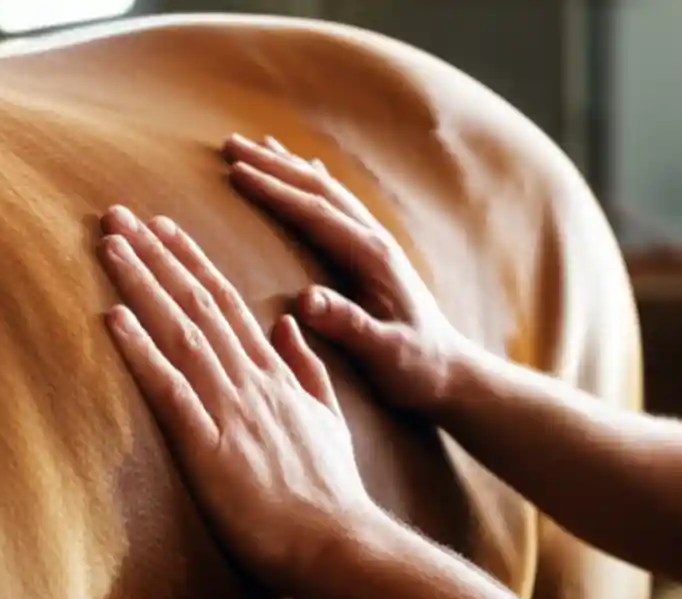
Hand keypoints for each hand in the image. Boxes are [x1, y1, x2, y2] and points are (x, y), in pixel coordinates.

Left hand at [98, 205, 379, 594]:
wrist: (338, 542)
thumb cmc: (330, 490)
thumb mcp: (328, 417)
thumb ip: (307, 366)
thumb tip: (288, 321)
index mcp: (273, 373)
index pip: (227, 302)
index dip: (190, 260)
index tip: (162, 225)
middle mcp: (249, 379)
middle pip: (196, 302)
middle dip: (155, 254)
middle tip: (117, 213)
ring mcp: (229, 409)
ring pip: (179, 331)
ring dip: (141, 284)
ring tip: (109, 244)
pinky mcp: (207, 446)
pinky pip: (169, 388)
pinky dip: (140, 350)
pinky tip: (113, 318)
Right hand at [224, 133, 470, 415]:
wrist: (451, 372)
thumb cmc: (416, 367)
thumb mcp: (385, 353)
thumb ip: (349, 325)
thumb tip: (305, 299)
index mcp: (371, 258)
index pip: (313, 213)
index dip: (274, 190)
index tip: (235, 170)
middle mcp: (373, 240)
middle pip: (317, 189)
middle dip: (272, 166)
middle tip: (229, 144)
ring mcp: (374, 242)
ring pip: (325, 190)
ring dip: (288, 166)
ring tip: (254, 145)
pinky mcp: (371, 252)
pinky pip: (335, 205)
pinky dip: (312, 181)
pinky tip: (304, 167)